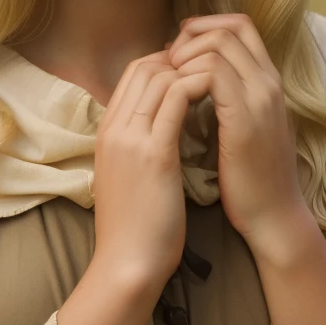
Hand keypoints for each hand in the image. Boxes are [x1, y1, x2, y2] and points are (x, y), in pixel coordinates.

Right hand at [92, 49, 204, 291]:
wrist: (127, 263)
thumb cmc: (135, 227)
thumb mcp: (128, 176)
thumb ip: (138, 147)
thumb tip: (161, 130)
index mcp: (106, 132)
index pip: (132, 74)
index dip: (165, 64)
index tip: (194, 73)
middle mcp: (114, 128)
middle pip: (144, 66)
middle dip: (180, 60)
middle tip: (211, 72)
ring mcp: (130, 138)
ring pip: (159, 75)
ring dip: (192, 71)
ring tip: (219, 84)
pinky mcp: (153, 153)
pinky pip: (176, 98)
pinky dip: (199, 88)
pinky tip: (219, 98)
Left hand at [166, 13, 308, 252]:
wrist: (272, 216)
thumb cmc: (251, 177)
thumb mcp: (242, 127)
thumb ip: (228, 98)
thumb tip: (191, 75)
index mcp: (268, 82)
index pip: (241, 26)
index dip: (205, 27)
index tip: (179, 48)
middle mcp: (269, 83)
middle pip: (230, 27)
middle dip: (191, 35)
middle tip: (168, 60)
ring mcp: (260, 98)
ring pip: (219, 44)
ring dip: (184, 55)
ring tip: (167, 79)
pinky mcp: (245, 119)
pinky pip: (213, 73)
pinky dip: (187, 76)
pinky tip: (174, 97)